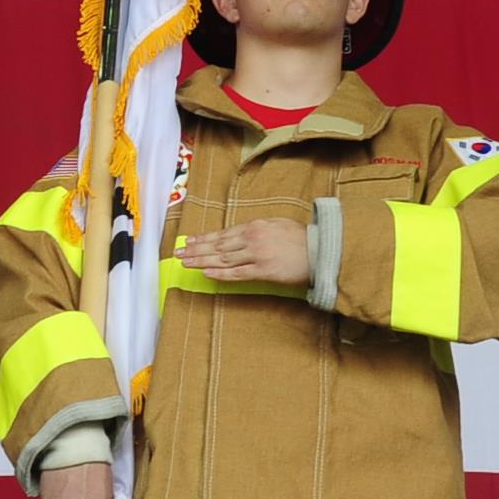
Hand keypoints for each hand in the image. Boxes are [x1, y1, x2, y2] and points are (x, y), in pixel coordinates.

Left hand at [175, 217, 309, 286]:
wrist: (320, 250)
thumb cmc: (301, 238)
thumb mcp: (277, 224)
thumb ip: (257, 229)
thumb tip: (240, 234)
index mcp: (255, 226)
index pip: (223, 233)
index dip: (204, 238)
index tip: (189, 242)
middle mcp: (252, 239)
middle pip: (218, 246)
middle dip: (196, 250)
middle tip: (178, 254)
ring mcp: (256, 255)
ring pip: (223, 259)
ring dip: (202, 261)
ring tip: (186, 264)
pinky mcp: (263, 271)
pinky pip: (237, 274)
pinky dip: (221, 274)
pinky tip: (207, 274)